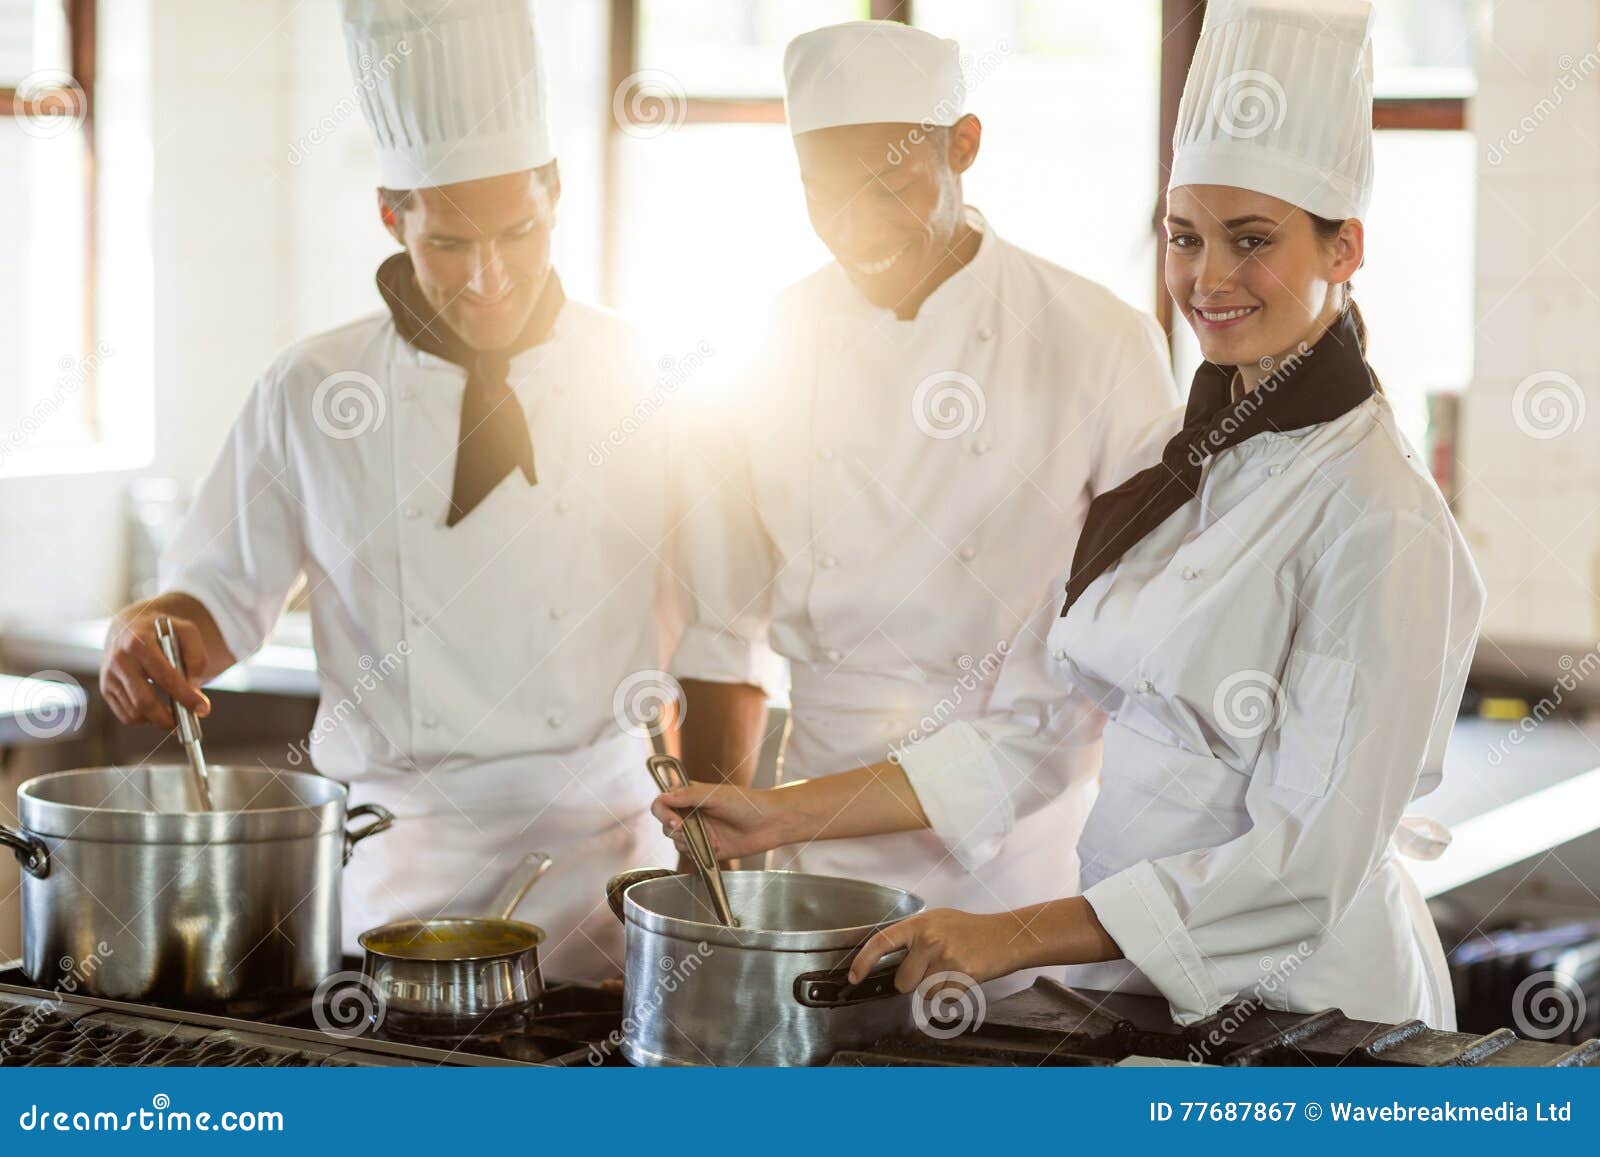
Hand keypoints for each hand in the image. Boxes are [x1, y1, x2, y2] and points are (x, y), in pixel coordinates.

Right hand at [100, 612, 210, 727]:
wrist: (127, 626)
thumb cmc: (161, 631)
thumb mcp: (185, 631)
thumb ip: (196, 656)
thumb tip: (193, 689)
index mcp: (139, 643)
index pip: (166, 677)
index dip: (185, 696)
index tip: (202, 709)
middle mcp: (119, 660)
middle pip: (144, 702)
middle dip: (168, 718)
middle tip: (186, 721)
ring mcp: (109, 676)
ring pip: (134, 712)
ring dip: (157, 720)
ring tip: (173, 714)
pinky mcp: (106, 689)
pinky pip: (126, 715)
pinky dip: (144, 719)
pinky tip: (156, 711)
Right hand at [651, 782, 796, 862]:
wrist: (769, 823)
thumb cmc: (746, 803)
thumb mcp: (715, 795)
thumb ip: (688, 796)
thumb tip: (664, 797)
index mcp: (690, 795)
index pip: (662, 803)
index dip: (663, 813)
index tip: (674, 822)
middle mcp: (691, 813)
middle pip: (665, 824)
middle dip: (675, 830)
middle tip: (687, 831)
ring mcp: (698, 832)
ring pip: (676, 842)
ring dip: (690, 842)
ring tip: (711, 838)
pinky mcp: (705, 849)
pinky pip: (690, 855)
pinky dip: (699, 853)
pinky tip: (716, 846)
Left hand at [848, 908, 1030, 990]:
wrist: (1006, 936)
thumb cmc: (971, 930)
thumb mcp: (938, 921)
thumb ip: (914, 937)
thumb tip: (889, 958)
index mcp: (920, 924)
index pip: (882, 941)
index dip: (864, 960)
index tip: (854, 976)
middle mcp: (930, 940)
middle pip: (903, 981)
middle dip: (914, 981)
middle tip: (934, 968)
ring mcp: (946, 959)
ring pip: (923, 993)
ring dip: (934, 989)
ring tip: (952, 971)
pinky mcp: (962, 977)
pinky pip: (943, 1001)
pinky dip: (950, 996)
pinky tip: (961, 979)